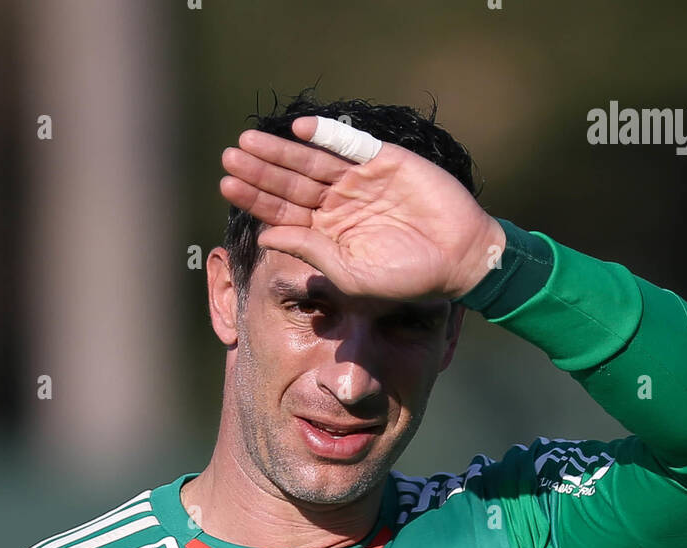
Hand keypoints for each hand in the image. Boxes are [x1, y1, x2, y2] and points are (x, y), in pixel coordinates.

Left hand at [220, 116, 506, 301]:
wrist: (458, 259)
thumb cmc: (406, 280)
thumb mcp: (351, 276)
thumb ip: (310, 254)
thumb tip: (266, 236)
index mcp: (328, 235)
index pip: (284, 213)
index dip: (256, 199)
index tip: (227, 186)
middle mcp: (339, 205)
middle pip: (290, 184)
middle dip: (260, 170)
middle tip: (228, 157)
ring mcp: (360, 181)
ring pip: (311, 162)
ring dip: (281, 151)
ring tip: (249, 142)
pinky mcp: (384, 160)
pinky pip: (349, 144)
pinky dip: (326, 135)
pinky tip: (300, 129)